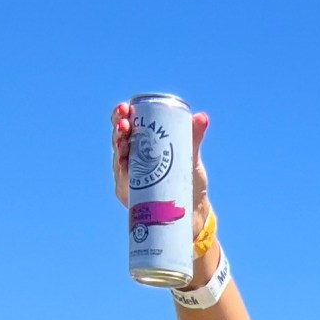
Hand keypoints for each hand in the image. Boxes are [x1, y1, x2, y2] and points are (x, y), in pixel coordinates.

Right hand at [110, 102, 214, 280]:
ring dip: (117, 150)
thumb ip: (194, 137)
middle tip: (125, 125)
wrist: (193, 211)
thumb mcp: (191, 157)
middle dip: (118, 130)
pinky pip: (123, 185)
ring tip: (123, 143)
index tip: (125, 108)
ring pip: (118, 161)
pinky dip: (122, 176)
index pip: (126, 126)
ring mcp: (128, 178)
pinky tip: (123, 170)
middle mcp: (131, 160)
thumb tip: (202, 117)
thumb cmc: (190, 180)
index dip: (122, 115)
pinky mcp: (130, 196)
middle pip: (118, 140)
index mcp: (141, 145)